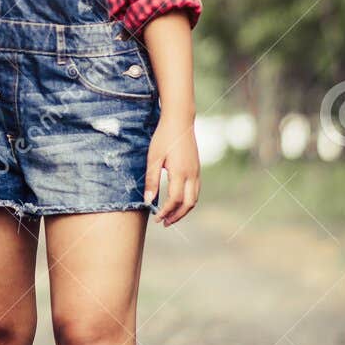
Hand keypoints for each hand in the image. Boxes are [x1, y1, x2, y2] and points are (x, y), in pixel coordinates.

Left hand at [144, 110, 200, 225]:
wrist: (180, 121)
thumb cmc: (164, 137)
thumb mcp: (153, 158)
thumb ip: (151, 180)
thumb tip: (148, 201)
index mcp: (180, 172)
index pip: (175, 200)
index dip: (166, 212)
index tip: (156, 218)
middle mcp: (192, 175)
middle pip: (188, 204)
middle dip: (177, 216)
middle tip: (164, 223)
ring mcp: (197, 172)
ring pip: (194, 199)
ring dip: (183, 210)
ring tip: (170, 216)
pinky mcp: (197, 169)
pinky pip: (195, 191)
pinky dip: (187, 201)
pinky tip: (177, 202)